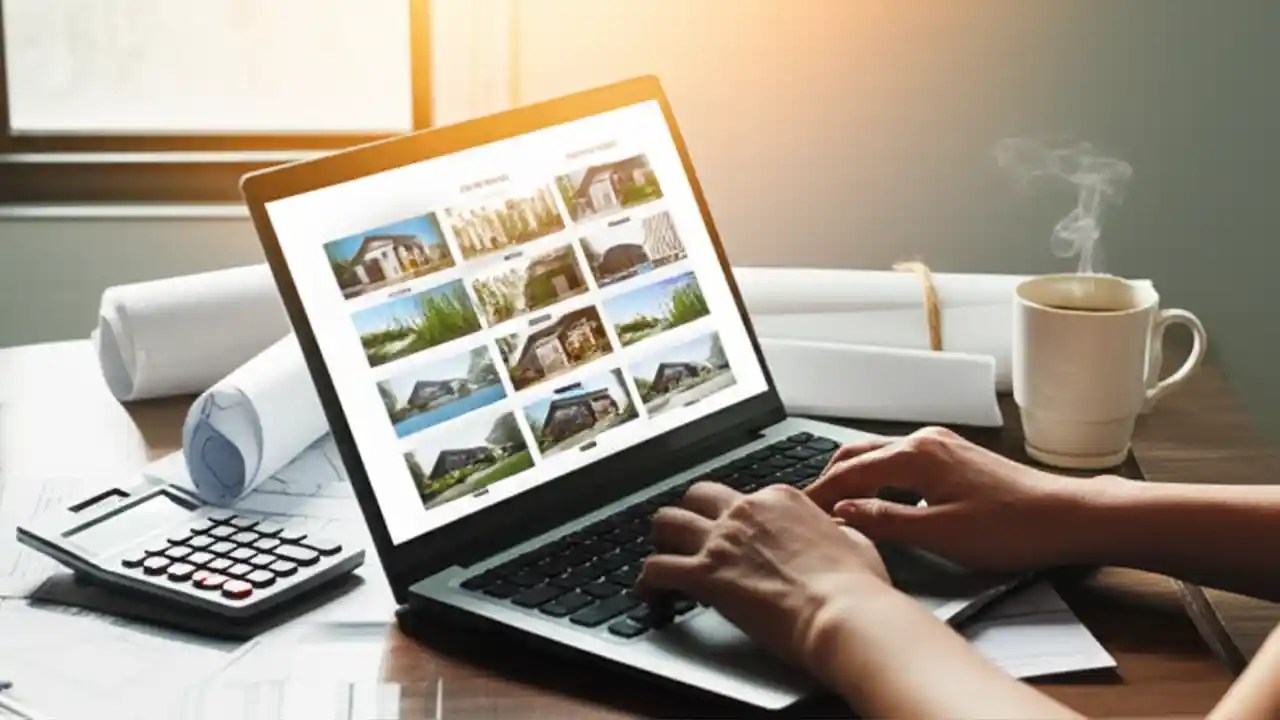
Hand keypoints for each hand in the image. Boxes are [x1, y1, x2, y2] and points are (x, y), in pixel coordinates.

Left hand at [637, 482, 894, 672]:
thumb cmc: (856, 584)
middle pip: (698, 497)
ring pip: (667, 522)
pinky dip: (648, 580)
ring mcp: (722, 541)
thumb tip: (834, 530)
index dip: (736, 517)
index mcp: (780, 499)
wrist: (843, 612)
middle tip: (689, 535)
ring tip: (662, 554)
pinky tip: (649, 590)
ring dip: (662, 538)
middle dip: (690, 514)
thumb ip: (836, 529)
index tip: (735, 535)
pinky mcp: (705, 574)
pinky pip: (657, 567)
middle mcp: (746, 511)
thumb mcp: (854, 540)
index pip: (744, 497)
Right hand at [805, 427, 1115, 571]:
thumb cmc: (1011, 528)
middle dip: (828, 479)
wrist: (1068, 516)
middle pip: (858, 454)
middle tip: (807, 508)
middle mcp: (924, 441)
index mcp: (915, 456)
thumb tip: (842, 511)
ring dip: (852, 476)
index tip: (798, 514)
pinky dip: (877, 476)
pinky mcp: (954, 456)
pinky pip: (900, 460)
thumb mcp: (940, 533)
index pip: (848, 472)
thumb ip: (885, 520)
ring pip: (879, 455)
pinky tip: (876, 497)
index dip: (819, 495)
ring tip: (833, 504)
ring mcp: (941, 445)